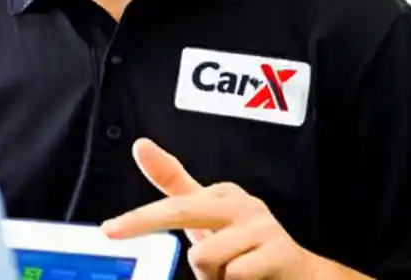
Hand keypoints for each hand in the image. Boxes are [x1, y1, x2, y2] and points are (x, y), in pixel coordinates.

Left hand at [101, 139, 369, 279]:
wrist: (301, 276)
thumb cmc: (246, 248)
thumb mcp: (206, 220)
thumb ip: (174, 184)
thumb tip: (140, 143)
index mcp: (222, 195)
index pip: (173, 205)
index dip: (139, 220)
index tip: (109, 230)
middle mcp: (243, 203)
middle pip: (184, 216)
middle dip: (151, 227)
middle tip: (136, 241)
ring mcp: (263, 226)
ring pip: (205, 259)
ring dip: (216, 279)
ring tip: (239, 275)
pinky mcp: (281, 253)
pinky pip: (234, 275)